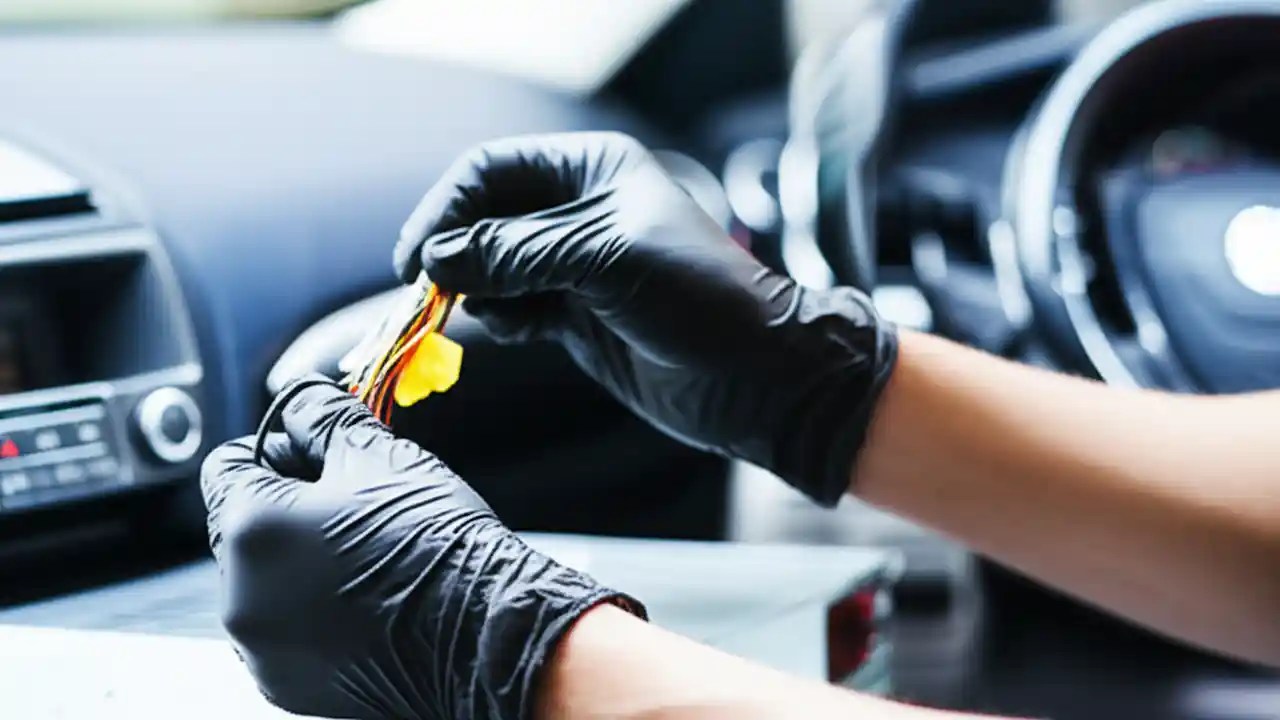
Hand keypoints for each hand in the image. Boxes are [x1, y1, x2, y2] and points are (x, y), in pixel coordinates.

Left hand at [201, 378, 641, 719]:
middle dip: (288, 503)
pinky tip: (368, 596)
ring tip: (367, 552)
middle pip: (241, 523)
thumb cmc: (438, 545)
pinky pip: (285, 627)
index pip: (225, 464)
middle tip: (354, 500)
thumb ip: (322, 416)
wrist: (488, 632)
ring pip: (263, 578)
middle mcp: (240, 596)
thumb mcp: (379, 452)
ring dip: (298, 558)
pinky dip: (313, 609)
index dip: (275, 446)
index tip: (318, 453)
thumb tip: (299, 402)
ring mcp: (264, 648)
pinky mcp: (291, 683)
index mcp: (251, 529)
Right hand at [395, 132, 897, 504]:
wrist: (755, 376)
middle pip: (483, 219)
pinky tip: (515, 331)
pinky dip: (500, 320)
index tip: (419, 257)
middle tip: (430, 295)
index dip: (447, 208)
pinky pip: (512, 309)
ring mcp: (573, 266)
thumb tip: (438, 260)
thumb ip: (517, 253)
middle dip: (455, 253)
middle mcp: (577, 210)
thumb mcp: (605, 259)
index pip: (490, 171)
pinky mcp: (575, 316)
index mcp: (592, 169)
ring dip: (475, 291)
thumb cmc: (699, 298)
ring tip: (485, 314)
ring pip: (491, 268)